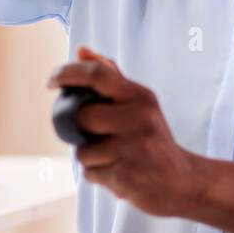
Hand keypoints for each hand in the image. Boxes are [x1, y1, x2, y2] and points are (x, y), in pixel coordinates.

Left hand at [47, 47, 207, 217]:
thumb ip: (111, 77)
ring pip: (83, 150)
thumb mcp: (140, 104)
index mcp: (140, 97)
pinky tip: (120, 173)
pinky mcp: (127, 175)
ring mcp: (134, 148)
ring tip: (115, 159)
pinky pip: (91, 173)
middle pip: (83, 116)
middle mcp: (140, 118)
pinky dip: (99, 175)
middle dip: (80, 130)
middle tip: (99, 137)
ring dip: (91, 157)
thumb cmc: (152, 139)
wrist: (183, 182)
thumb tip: (81, 50)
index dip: (67, 73)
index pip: (97, 74)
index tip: (50, 82)